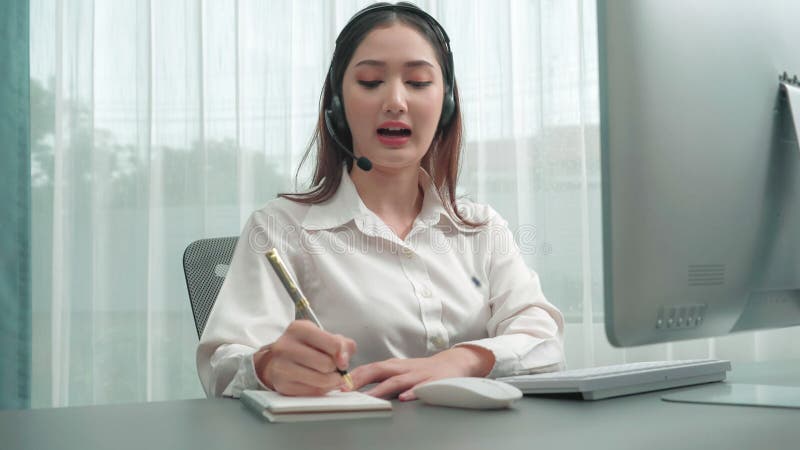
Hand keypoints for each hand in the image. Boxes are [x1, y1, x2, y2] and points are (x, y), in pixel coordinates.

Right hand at [254, 320, 356, 395]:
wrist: (275, 361)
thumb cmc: (304, 347)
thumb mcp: (321, 336)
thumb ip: (341, 344)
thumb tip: (344, 359)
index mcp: (298, 329)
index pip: (333, 344)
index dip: (342, 354)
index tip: (341, 358)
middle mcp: (286, 346)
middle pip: (327, 364)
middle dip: (335, 368)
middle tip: (332, 367)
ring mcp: (282, 367)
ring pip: (322, 380)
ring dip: (331, 381)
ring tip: (328, 375)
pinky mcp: (283, 385)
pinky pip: (313, 392)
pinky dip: (321, 389)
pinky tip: (318, 382)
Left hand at [348, 346, 494, 400]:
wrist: (452, 364)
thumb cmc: (421, 370)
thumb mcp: (397, 370)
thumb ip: (378, 377)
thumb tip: (352, 387)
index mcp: (391, 366)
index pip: (367, 369)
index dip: (350, 376)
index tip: (334, 384)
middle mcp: (401, 368)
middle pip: (377, 371)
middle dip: (359, 380)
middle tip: (344, 390)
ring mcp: (416, 375)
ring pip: (396, 381)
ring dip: (380, 390)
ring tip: (368, 398)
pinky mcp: (432, 382)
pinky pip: (421, 388)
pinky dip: (412, 393)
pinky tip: (405, 399)